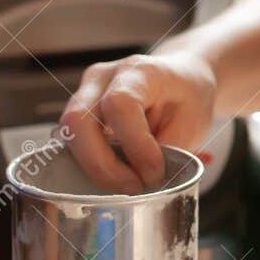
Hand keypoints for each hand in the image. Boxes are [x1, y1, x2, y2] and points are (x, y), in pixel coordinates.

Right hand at [60, 50, 217, 190]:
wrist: (181, 79)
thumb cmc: (189, 98)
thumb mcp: (193, 123)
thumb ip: (166, 150)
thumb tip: (143, 180)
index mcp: (140, 72)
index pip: (120, 105)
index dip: (135, 146)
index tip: (155, 173)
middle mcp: (104, 77)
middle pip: (78, 121)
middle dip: (102, 166)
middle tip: (134, 187)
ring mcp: (85, 92)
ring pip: (67, 135)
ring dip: (94, 168)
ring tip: (128, 184)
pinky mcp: (78, 110)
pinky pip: (70, 142)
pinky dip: (89, 164)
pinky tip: (114, 175)